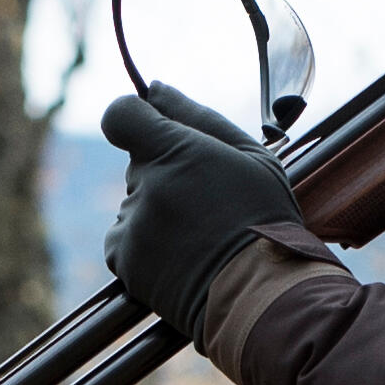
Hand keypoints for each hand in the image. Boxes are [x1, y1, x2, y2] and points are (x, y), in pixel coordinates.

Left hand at [101, 81, 306, 349]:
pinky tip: (183, 254)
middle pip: (139, 163)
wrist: (261, 295)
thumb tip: (154, 89)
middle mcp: (145, 186)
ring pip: (135, 201)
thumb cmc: (264, 219)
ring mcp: (132, 224)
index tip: (151, 127)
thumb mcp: (250, 155)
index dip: (132, 117)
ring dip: (159, 210)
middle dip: (165, 172)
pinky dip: (147, 242)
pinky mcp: (123, 260)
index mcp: (174, 151)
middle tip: (208, 200)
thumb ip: (196, 115)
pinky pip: (125, 236)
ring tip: (202, 233)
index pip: (120, 116)